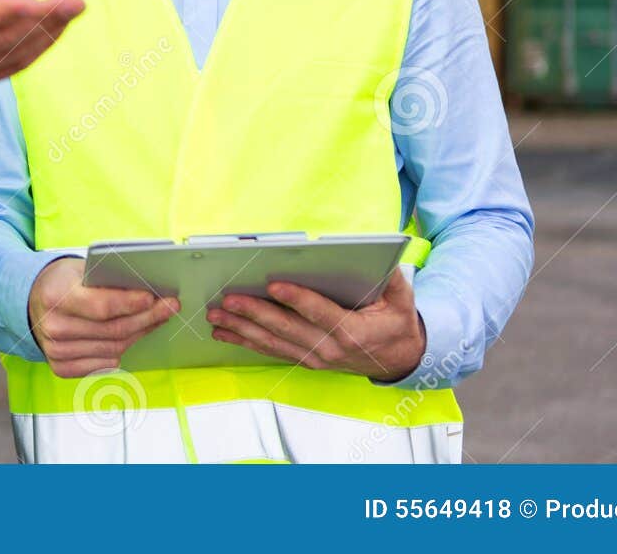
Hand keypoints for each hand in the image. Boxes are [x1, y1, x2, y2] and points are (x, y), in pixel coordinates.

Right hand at [28, 257, 179, 377]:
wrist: (32, 300)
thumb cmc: (62, 281)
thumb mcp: (80, 269)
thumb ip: (108, 279)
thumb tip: (148, 291)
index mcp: (55, 297)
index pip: (102, 306)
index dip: (132, 304)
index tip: (154, 298)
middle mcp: (54, 327)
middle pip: (113, 330)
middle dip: (147, 319)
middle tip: (168, 308)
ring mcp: (56, 350)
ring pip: (113, 350)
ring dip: (138, 335)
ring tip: (154, 320)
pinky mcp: (60, 367)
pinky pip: (102, 365)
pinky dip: (121, 352)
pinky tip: (131, 337)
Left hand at [205, 267, 425, 380]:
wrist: (397, 359)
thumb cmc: (395, 323)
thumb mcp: (401, 298)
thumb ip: (391, 277)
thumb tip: (380, 255)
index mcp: (351, 331)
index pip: (319, 313)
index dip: (296, 299)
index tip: (273, 285)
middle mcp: (329, 348)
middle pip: (286, 328)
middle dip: (253, 313)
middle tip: (227, 300)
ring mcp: (314, 357)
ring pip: (272, 341)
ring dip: (240, 329)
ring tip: (215, 317)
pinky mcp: (305, 359)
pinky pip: (271, 350)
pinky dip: (245, 341)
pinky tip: (224, 334)